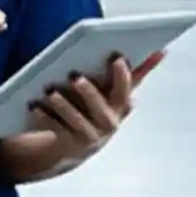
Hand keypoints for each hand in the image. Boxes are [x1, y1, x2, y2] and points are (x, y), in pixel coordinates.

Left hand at [27, 51, 165, 160]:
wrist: (73, 146)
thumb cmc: (96, 108)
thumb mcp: (112, 91)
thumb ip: (134, 71)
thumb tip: (161, 50)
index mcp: (120, 107)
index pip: (125, 90)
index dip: (122, 76)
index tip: (116, 58)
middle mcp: (108, 125)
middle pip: (101, 109)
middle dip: (89, 92)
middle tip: (75, 76)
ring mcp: (88, 137)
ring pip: (77, 122)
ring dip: (64, 106)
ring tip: (51, 91)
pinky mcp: (67, 144)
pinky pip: (55, 131)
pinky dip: (44, 117)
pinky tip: (34, 105)